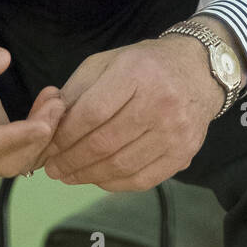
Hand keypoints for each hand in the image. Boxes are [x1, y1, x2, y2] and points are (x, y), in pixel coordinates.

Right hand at [0, 23, 65, 175]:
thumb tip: (2, 61)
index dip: (13, 139)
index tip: (44, 126)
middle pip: (1, 161)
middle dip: (34, 140)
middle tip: (58, 106)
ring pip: (13, 160)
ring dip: (41, 139)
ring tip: (57, 103)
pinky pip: (16, 147)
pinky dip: (37, 133)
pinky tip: (49, 105)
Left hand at [31, 35, 224, 190]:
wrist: (198, 71)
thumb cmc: (144, 65)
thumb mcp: (106, 62)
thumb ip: (76, 91)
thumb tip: (49, 126)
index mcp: (136, 73)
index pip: (92, 113)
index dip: (64, 135)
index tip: (47, 146)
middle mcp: (160, 102)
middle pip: (105, 143)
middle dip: (71, 160)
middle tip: (52, 169)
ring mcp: (175, 131)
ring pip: (121, 166)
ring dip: (88, 176)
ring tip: (69, 176)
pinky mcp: (184, 154)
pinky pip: (141, 179)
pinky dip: (113, 183)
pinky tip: (97, 178)